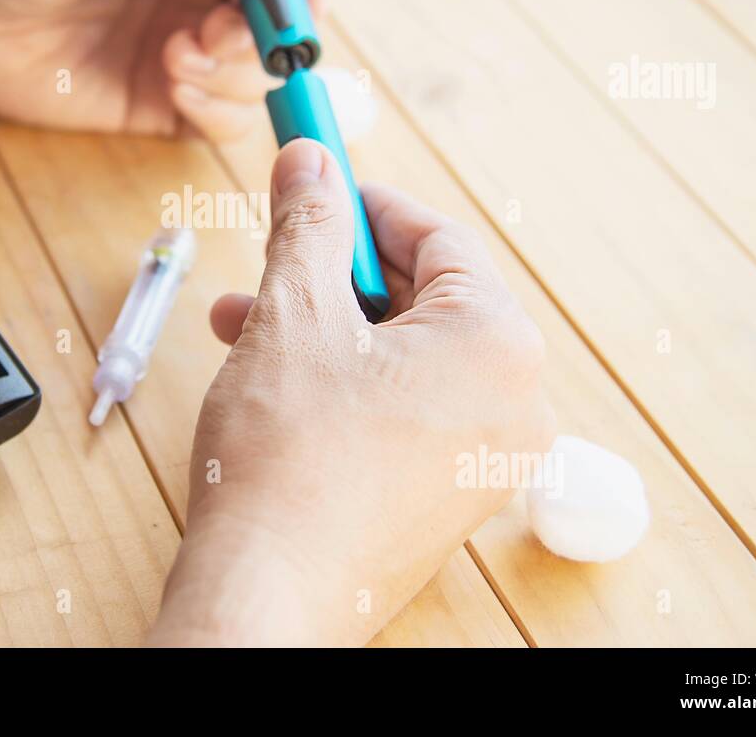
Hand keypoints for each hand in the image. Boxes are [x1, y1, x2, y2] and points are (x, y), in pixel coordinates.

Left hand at [0, 0, 326, 138]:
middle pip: (279, 14)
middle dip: (262, 31)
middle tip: (209, 34)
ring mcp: (188, 48)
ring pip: (258, 73)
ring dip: (231, 73)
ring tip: (171, 61)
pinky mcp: (166, 104)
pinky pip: (225, 121)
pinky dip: (217, 114)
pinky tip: (173, 93)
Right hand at [148, 139, 555, 645]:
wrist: (269, 594)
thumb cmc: (288, 456)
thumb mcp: (292, 314)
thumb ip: (306, 226)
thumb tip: (309, 161)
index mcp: (498, 345)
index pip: (439, 239)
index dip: (368, 205)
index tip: (319, 183)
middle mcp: (512, 404)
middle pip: (423, 298)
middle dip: (332, 275)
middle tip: (272, 259)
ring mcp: (483, 459)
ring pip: (403, 358)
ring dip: (325, 331)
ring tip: (243, 327)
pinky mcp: (446, 499)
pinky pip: (404, 411)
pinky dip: (346, 384)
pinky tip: (276, 382)